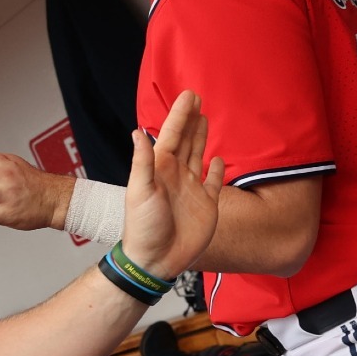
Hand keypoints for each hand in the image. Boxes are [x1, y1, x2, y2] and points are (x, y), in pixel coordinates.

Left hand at [121, 91, 223, 279]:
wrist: (156, 260)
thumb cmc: (143, 228)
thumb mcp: (139, 192)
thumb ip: (142, 162)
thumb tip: (137, 131)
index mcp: (160, 169)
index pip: (171, 135)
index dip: (180, 115)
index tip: (188, 95)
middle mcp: (176, 176)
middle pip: (185, 140)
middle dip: (190, 120)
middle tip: (196, 98)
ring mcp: (192, 189)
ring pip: (198, 155)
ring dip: (201, 137)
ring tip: (204, 118)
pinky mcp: (206, 205)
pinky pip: (214, 182)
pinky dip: (217, 170)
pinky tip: (218, 159)